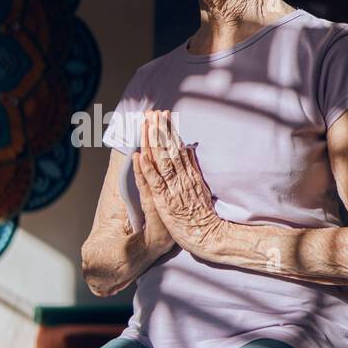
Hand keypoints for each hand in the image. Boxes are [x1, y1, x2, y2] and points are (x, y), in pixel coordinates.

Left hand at [136, 110, 223, 256]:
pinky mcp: (164, 201)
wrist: (208, 235)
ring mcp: (173, 188)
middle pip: (169, 149)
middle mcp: (182, 177)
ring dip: (152, 142)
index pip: (178, 147)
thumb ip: (194, 167)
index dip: (170, 130)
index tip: (163, 114)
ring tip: (145, 125)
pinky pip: (153, 182)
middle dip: (160, 130)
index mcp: (190, 173)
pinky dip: (145, 168)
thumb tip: (189, 147)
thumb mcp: (201, 186)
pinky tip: (139, 155)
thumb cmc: (203, 214)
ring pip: (161, 161)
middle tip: (152, 112)